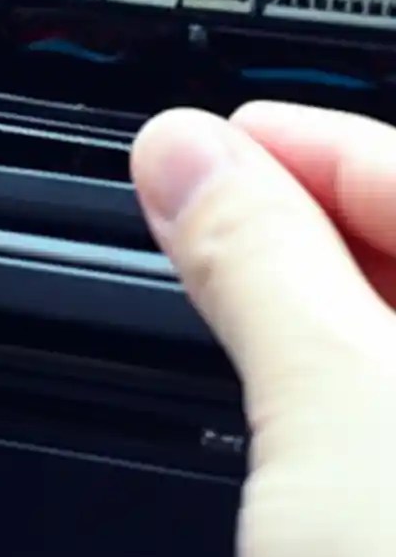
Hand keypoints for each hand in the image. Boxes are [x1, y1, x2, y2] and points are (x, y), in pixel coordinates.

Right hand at [132, 102, 395, 556]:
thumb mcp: (339, 413)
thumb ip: (258, 266)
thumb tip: (180, 157)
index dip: (312, 143)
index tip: (206, 144)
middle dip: (301, 217)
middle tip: (192, 209)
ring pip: (386, 334)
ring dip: (304, 302)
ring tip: (219, 291)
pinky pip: (378, 411)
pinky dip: (324, 384)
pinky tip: (284, 396)